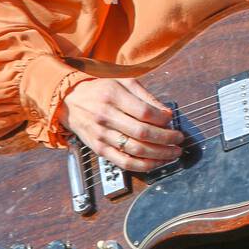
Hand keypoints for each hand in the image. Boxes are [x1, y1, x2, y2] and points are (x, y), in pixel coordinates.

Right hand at [60, 77, 183, 171]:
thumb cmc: (100, 90)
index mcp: (113, 96)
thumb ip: (146, 96)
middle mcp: (106, 117)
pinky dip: (143, 166)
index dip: (162, 119)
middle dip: (166, 139)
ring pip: (135, 151)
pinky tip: (156, 162)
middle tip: (179, 140)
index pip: (144, 112)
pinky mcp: (99, 149)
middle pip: (143, 133)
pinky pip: (124, 163)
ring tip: (173, 153)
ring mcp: (102, 135)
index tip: (171, 120)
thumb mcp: (123, 82)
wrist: (68, 101)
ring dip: (159, 155)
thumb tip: (167, 113)